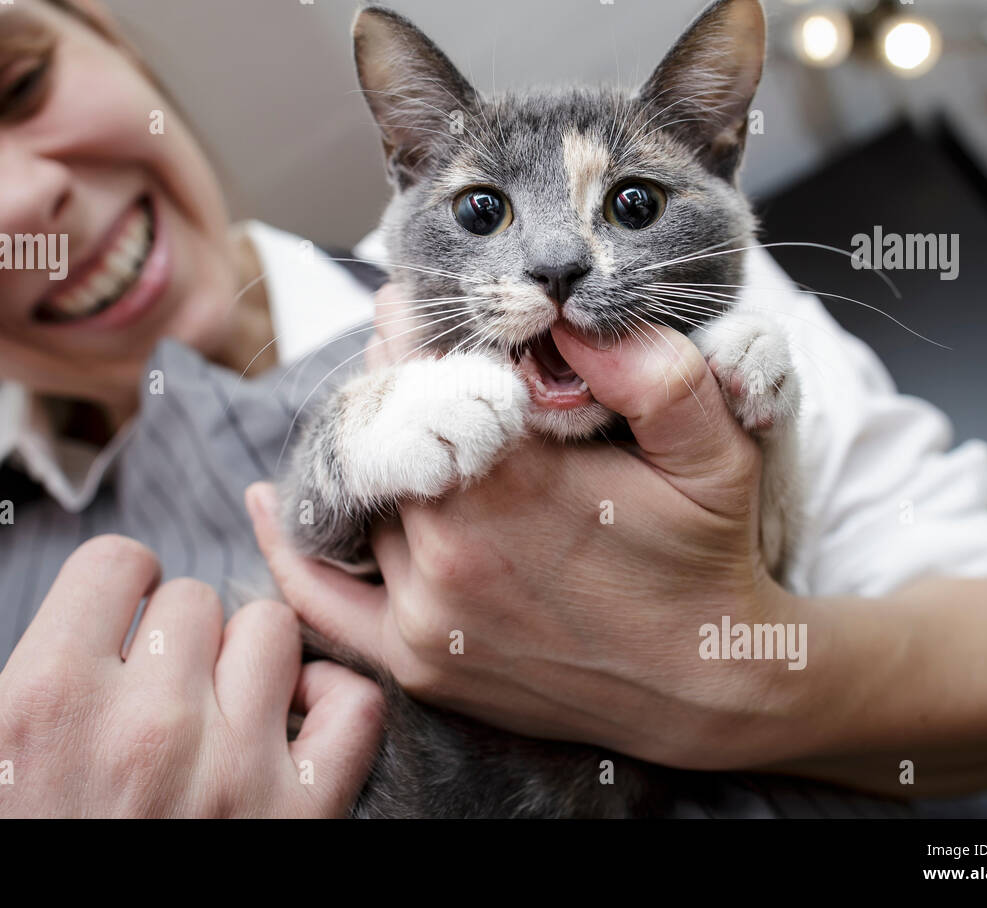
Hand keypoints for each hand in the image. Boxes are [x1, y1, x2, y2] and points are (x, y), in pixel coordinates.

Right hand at [0, 535, 382, 817]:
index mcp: (49, 702)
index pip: (116, 565)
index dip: (115, 585)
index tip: (114, 615)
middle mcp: (149, 724)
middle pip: (194, 599)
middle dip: (171, 629)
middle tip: (153, 678)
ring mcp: (232, 770)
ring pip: (272, 632)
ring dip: (244, 655)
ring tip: (214, 698)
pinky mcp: (297, 820)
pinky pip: (353, 711)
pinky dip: (333, 700)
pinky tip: (291, 716)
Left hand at [247, 286, 801, 770]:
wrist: (707, 686)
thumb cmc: (706, 561)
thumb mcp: (716, 453)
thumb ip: (659, 374)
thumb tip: (573, 315)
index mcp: (511, 488)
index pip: (423, 379)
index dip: (413, 329)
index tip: (407, 298)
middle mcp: (449, 552)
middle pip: (380, 435)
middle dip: (391, 384)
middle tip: (398, 340)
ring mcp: (425, 614)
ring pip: (357, 501)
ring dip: (366, 451)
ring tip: (387, 410)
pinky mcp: (417, 660)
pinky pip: (324, 599)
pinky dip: (291, 548)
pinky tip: (270, 500)